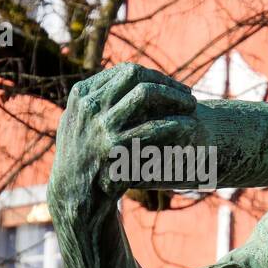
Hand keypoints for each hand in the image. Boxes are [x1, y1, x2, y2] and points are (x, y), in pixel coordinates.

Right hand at [48, 63, 200, 223]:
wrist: (75, 195)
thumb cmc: (85, 157)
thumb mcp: (80, 122)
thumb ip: (100, 100)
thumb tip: (133, 77)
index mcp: (83, 94)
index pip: (127, 72)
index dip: (158, 78)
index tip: (177, 88)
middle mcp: (89, 105)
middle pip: (138, 77)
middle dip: (169, 85)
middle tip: (190, 98)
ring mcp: (100, 125)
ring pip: (145, 94)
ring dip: (174, 98)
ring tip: (193, 109)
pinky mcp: (114, 147)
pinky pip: (152, 127)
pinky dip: (175, 124)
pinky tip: (190, 127)